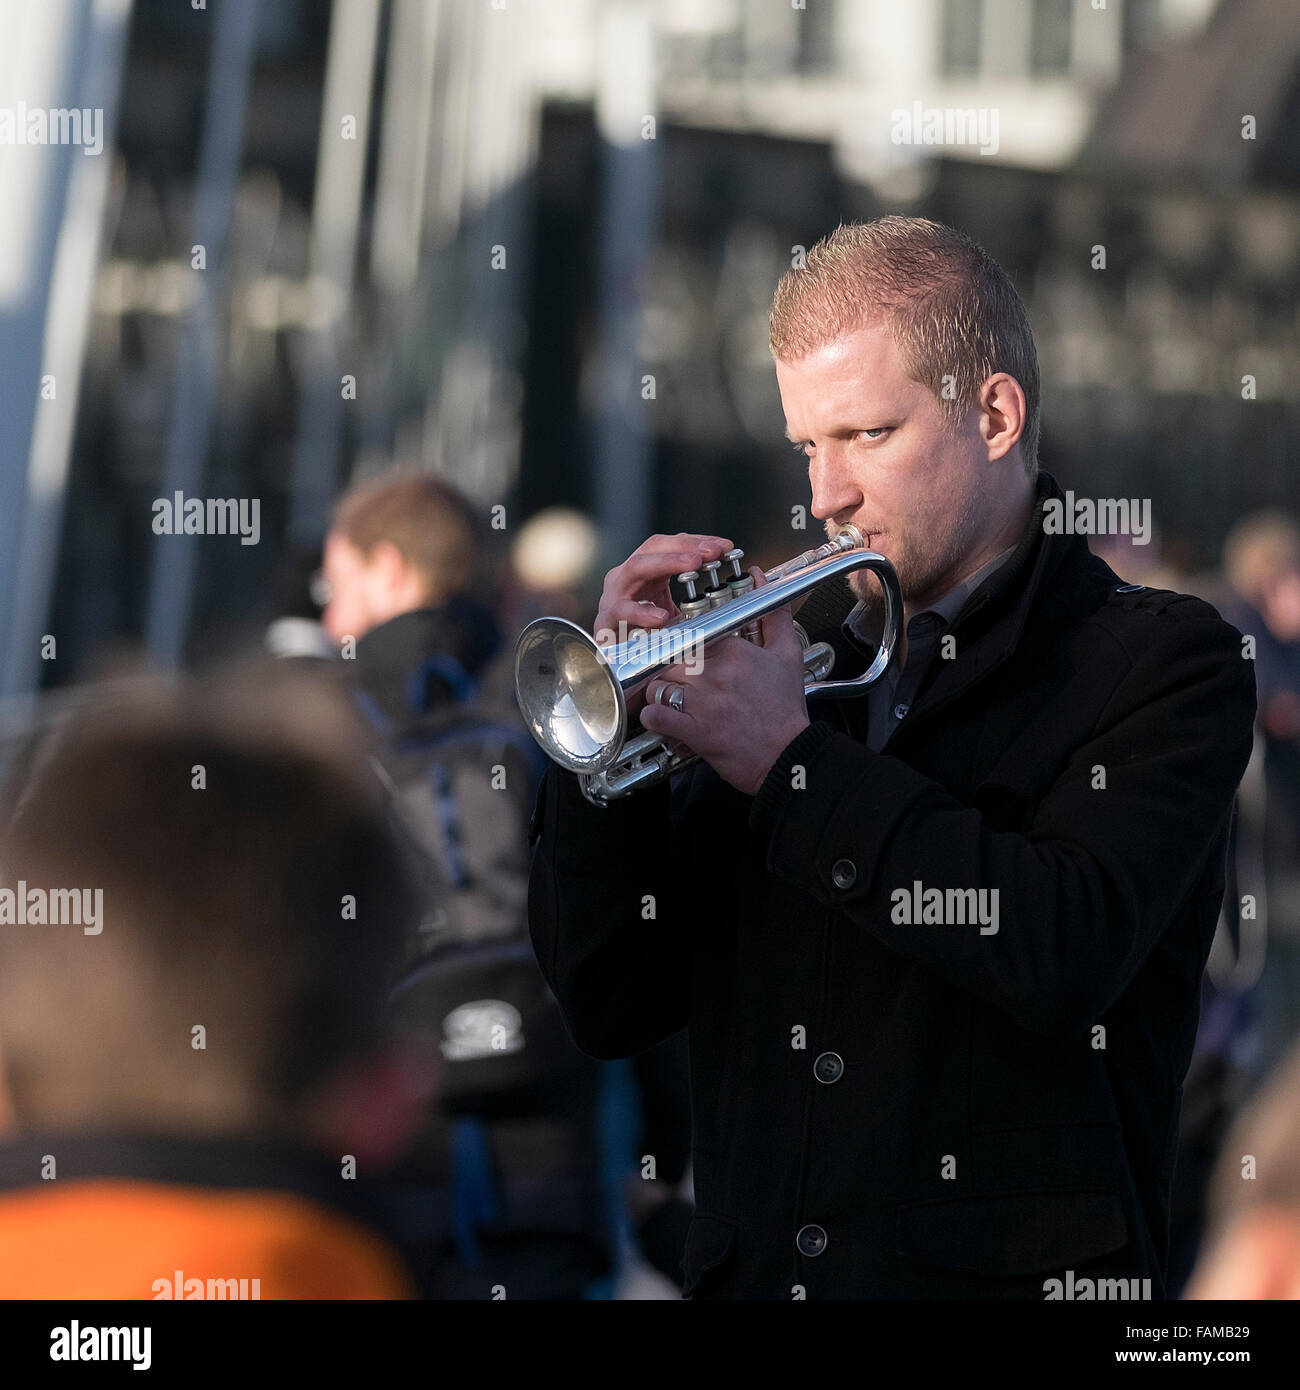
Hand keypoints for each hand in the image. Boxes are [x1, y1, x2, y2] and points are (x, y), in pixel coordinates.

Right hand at [593, 532, 734, 720]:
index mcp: (645, 574)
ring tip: (693, 566)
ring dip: (665, 563)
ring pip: (634, 569)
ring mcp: (613, 598)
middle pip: (652, 549)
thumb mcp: (680, 615)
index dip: (698, 542)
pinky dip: (641, 613)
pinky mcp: (605, 624)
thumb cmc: (654, 642)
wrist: (623, 678)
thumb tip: (743, 586)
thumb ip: (701, 598)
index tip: (726, 547)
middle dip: (684, 548)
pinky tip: (662, 617)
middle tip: (712, 553)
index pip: (670, 544)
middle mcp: (626, 579)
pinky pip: (620, 612)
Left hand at [640, 568, 810, 796]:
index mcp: (733, 650)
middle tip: (674, 675)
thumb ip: (773, 614)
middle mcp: (714, 672)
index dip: (680, 639)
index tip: (683, 650)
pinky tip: (665, 718)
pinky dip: (653, 717)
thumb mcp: (787, 654)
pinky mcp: (694, 731)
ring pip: (657, 682)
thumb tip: (761, 577)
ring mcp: (702, 702)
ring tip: (671, 696)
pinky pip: (655, 715)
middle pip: (668, 656)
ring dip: (659, 689)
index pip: (689, 630)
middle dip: (667, 665)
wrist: (790, 754)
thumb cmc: (785, 707)